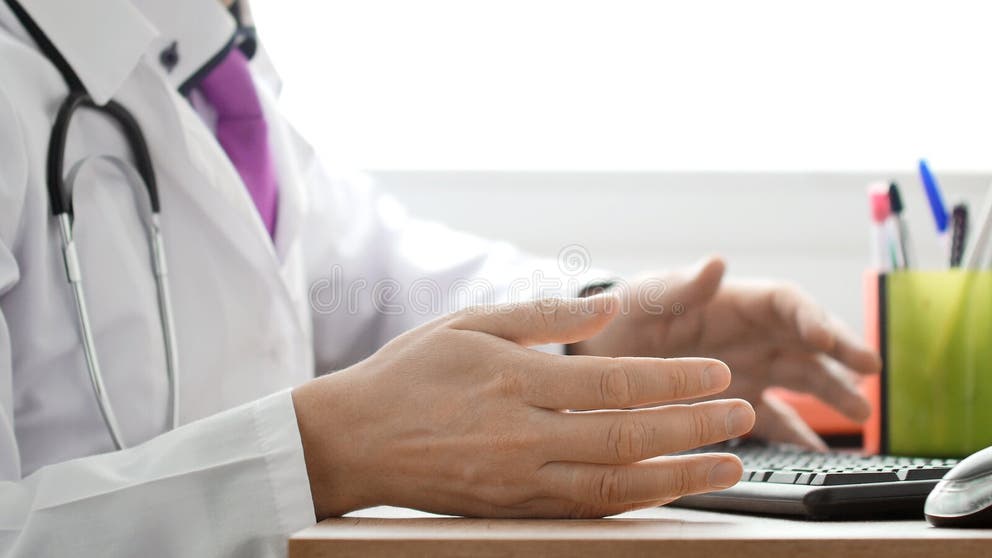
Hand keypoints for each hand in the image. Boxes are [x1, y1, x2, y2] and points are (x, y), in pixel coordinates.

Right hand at [292, 294, 754, 518]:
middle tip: (743, 416)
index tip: (717, 375)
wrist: (352, 439)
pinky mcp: (511, 509)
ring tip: (728, 467)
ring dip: (679, 476)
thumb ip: (542, 316)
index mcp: (515, 380)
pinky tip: (666, 492)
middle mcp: (523, 435)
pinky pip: (586, 511)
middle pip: (628, 436)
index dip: (675, 380)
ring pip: (616, 485)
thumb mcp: (468, 323)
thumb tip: (610, 308)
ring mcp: (518, 480)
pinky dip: (635, 503)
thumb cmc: (409, 373)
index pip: (616, 382)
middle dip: (695, 426)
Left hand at [569, 258, 880, 450]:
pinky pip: (776, 421)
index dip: (812, 317)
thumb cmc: (625, 315)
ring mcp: (750, 372)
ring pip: (802, 380)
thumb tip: (716, 262)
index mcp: (734, 303)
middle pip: (807, 341)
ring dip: (832, 394)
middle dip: (841, 353)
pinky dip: (798, 437)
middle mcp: (751, 336)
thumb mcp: (646, 298)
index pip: (786, 303)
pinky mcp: (738, 405)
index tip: (830, 339)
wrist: (600, 357)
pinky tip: (818, 456)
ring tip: (860, 415)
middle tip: (869, 372)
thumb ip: (680, 287)